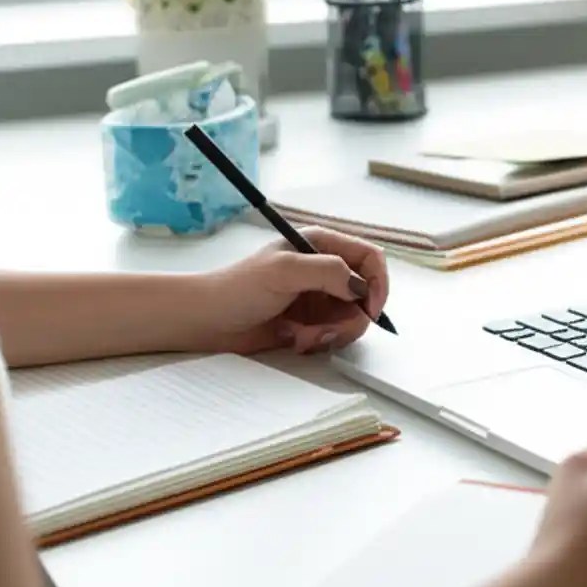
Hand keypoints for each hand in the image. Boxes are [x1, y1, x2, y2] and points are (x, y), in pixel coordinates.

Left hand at [191, 227, 389, 354]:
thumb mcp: (285, 271)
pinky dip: (319, 342)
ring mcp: (320, 298)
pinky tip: (294, 339)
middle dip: (348, 319)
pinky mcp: (312, 322)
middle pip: (366, 295)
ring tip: (300, 336)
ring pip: (352, 319)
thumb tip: (361, 288)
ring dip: (330, 333)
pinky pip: (335, 335)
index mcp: (321, 245)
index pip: (370, 258)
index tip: (370, 310)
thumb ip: (328, 271)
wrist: (207, 321)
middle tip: (323, 332)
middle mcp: (325, 270)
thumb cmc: (237, 288)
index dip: (378, 283)